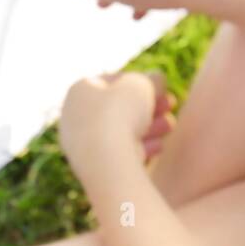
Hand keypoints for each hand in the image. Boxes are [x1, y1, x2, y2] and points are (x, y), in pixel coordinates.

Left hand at [59, 71, 173, 180]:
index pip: (114, 81)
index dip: (142, 82)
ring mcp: (80, 143)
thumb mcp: (141, 85)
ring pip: (120, 131)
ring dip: (148, 126)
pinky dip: (139, 148)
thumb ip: (150, 79)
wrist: (106, 160)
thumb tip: (157, 79)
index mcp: (79, 90)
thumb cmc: (120, 113)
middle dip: (148, 106)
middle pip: (118, 107)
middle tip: (171, 106)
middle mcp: (74, 116)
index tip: (162, 87)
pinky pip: (118, 152)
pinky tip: (159, 147)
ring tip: (170, 126)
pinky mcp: (91, 166)